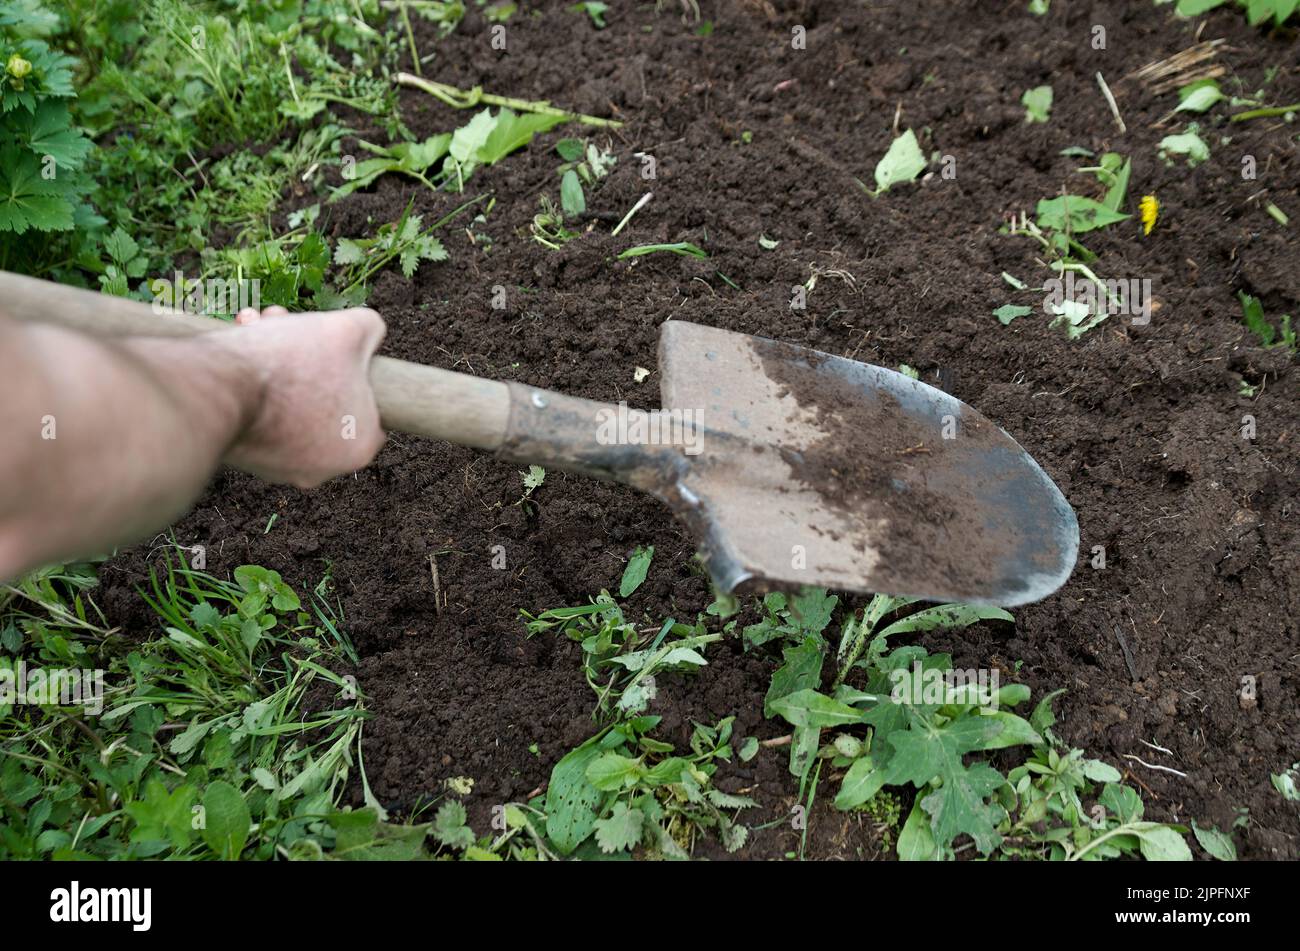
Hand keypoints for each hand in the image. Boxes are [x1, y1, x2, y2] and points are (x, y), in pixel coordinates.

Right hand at [220, 306, 386, 487]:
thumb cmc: (288, 366)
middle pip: (324, 396)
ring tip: (257, 327)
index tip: (330, 343)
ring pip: (288, 401)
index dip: (351, 364)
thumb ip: (370, 328)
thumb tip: (370, 331)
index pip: (369, 406)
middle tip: (287, 324)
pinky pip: (259, 414)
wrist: (213, 391)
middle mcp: (321, 469)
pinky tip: (240, 351)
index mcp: (357, 448)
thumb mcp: (348, 330)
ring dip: (276, 362)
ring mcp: (280, 467)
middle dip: (306, 355)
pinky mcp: (245, 458)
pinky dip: (253, 383)